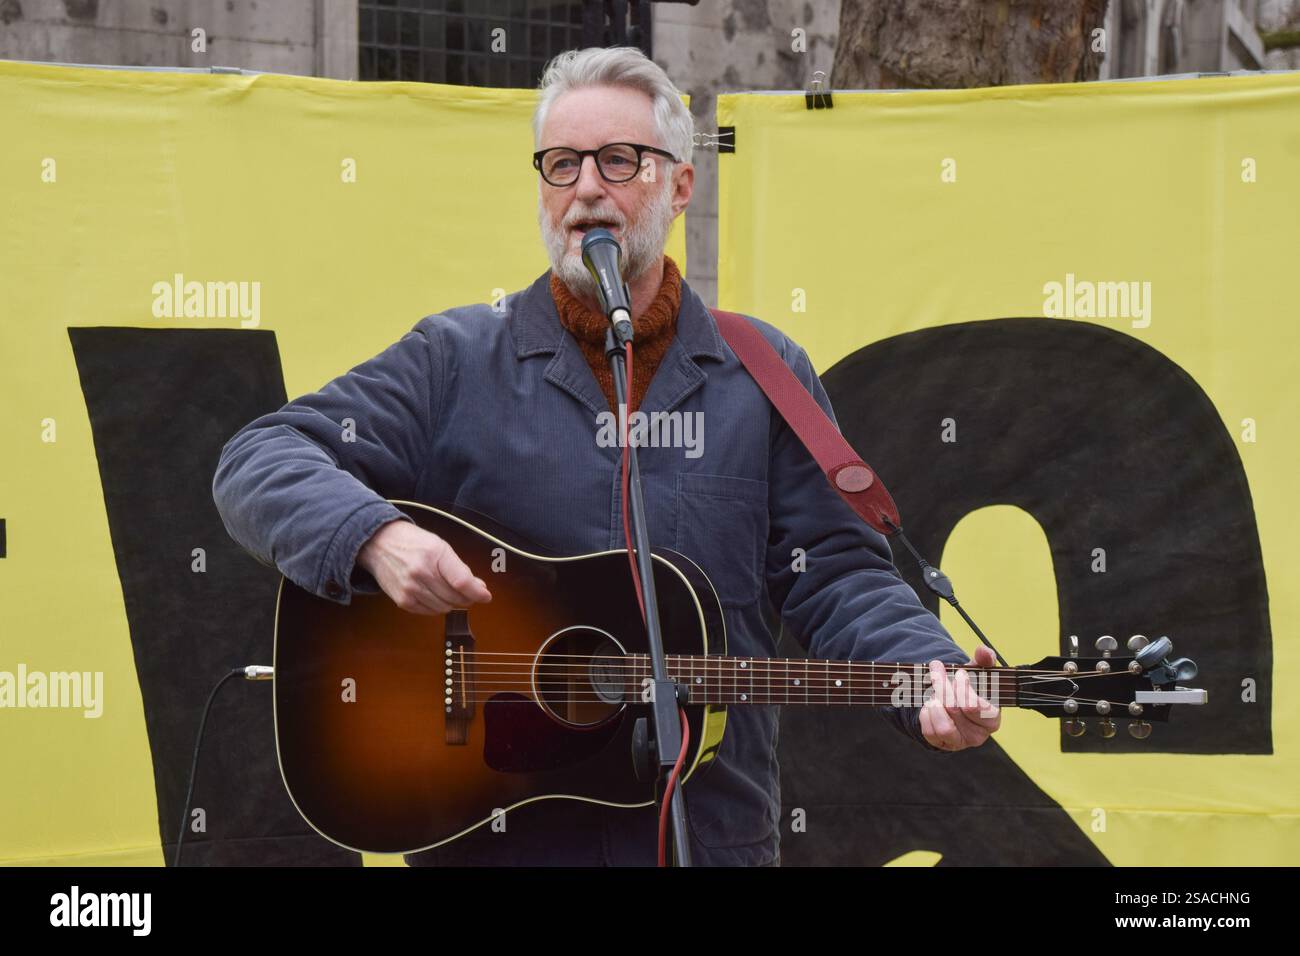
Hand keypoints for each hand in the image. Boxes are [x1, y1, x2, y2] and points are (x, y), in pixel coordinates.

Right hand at [357, 519, 491, 614]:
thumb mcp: (440, 546)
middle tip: (468, 592)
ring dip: (452, 603)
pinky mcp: (402, 600)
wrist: (379, 544)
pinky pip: (428, 612)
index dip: (477, 592)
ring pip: (443, 608)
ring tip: (449, 592)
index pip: (461, 581)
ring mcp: (410, 589)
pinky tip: (435, 596)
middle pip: (454, 598)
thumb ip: (459, 568)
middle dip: (466, 597)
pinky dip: (437, 607)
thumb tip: (478, 588)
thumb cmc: (413, 543)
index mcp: (434, 555)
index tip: (486, 596)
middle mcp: (421, 573)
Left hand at [919, 645, 1000, 751]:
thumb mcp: (979, 672)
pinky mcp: (942, 744)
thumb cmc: (971, 688)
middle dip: (943, 687)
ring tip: (935, 692)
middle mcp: (978, 734)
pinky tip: (931, 704)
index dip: (963, 688)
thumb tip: (983, 651)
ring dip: (935, 704)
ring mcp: (960, 742)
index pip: (975, 706)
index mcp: (992, 718)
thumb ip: (984, 660)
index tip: (959, 673)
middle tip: (937, 671)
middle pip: (955, 710)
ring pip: (943, 726)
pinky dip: (926, 714)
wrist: (954, 701)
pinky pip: (929, 731)